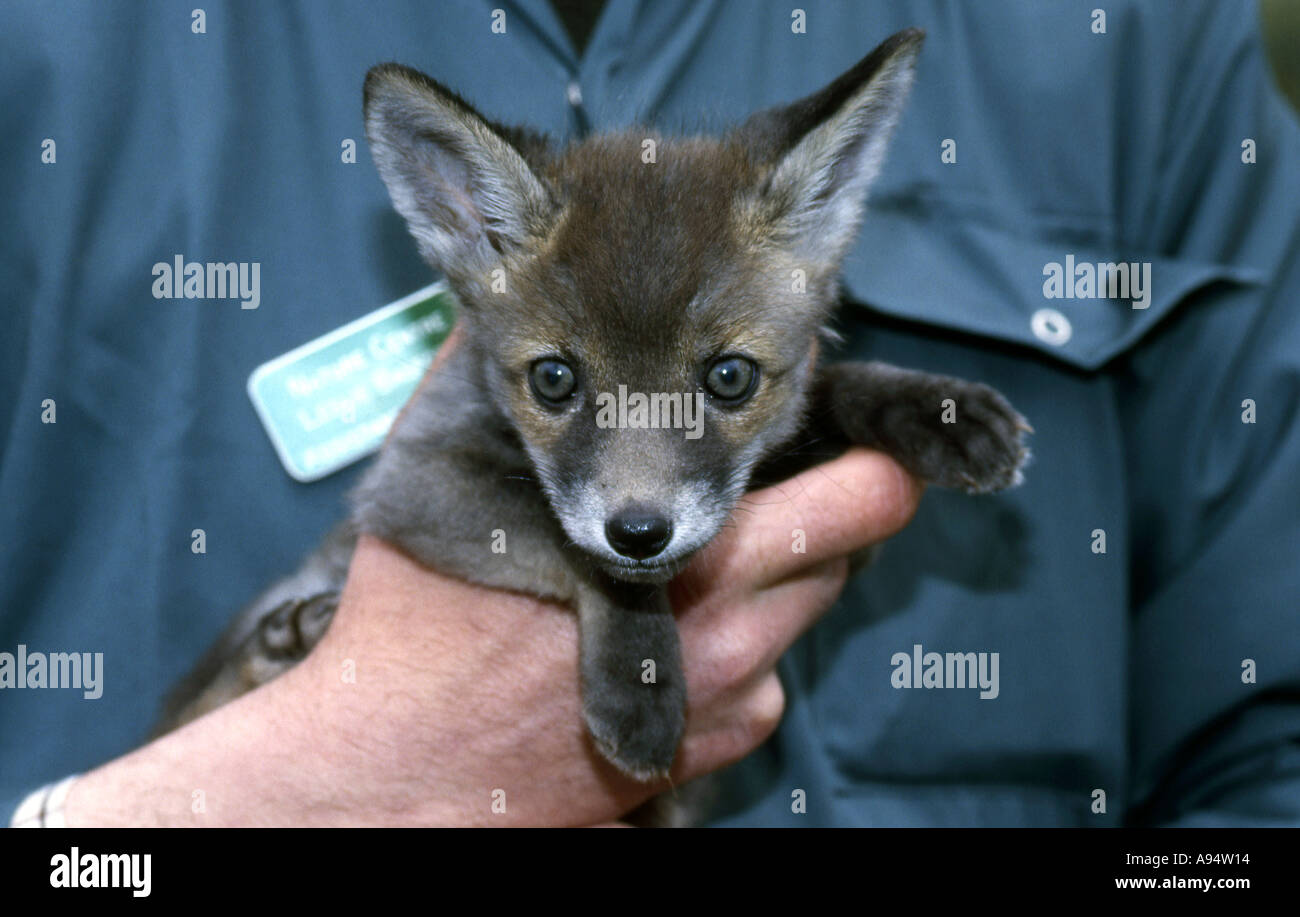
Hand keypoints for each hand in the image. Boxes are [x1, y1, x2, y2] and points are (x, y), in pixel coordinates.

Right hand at [62, 444, 918, 825]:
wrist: (400, 779)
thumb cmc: (421, 634)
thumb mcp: (453, 481)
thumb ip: (511, 385)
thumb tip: (525, 305)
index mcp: (695, 559)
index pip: (859, 496)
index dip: (862, 447)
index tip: (836, 418)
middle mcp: (736, 635)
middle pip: (851, 547)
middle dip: (829, 498)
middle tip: (774, 470)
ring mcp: (732, 700)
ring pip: (808, 605)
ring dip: (778, 567)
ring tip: (702, 547)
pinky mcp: (713, 748)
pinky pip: (768, 676)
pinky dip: (741, 643)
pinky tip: (670, 630)